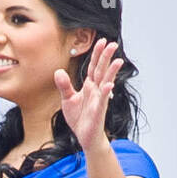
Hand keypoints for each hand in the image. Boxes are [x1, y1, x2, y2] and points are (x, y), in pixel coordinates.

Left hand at [54, 37, 122, 153]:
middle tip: (112, 44)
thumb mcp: (67, 99)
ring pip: (106, 82)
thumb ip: (64, 85)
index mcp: (89, 86)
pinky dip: (106, 92)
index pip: (94, 67)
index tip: (101, 41)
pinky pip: (102, 100)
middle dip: (106, 57)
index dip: (97, 54)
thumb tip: (58, 71)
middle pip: (102, 71)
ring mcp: (99, 100)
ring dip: (112, 72)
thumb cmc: (79, 117)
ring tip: (118, 60)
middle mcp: (96, 90)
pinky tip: (109, 85)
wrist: (84, 136)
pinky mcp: (98, 111)